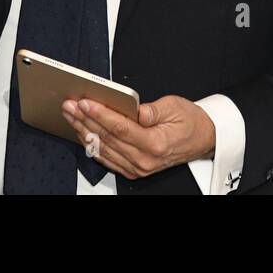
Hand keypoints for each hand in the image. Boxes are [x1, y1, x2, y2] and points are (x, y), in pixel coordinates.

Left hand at [61, 95, 215, 179]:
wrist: (202, 139)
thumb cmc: (190, 122)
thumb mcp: (174, 107)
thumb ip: (151, 110)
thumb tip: (132, 108)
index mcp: (155, 144)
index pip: (121, 128)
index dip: (100, 114)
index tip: (85, 102)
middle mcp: (144, 160)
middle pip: (107, 139)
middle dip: (85, 120)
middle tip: (70, 105)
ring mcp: (137, 168)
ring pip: (102, 149)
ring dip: (83, 131)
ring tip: (70, 115)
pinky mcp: (132, 170)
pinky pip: (106, 158)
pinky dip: (92, 144)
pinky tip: (82, 131)